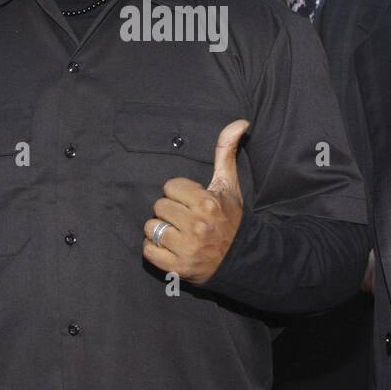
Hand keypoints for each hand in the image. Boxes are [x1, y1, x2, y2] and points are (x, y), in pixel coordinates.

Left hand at [142, 119, 249, 283]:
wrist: (242, 259)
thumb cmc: (231, 219)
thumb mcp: (229, 185)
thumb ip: (226, 152)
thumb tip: (240, 122)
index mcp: (208, 203)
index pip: (170, 187)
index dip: (179, 194)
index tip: (191, 203)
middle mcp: (198, 225)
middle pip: (159, 206)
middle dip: (169, 212)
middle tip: (184, 219)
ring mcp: (187, 247)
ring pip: (151, 227)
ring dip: (160, 230)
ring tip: (176, 233)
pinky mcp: (178, 267)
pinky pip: (148, 250)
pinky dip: (154, 249)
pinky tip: (170, 247)